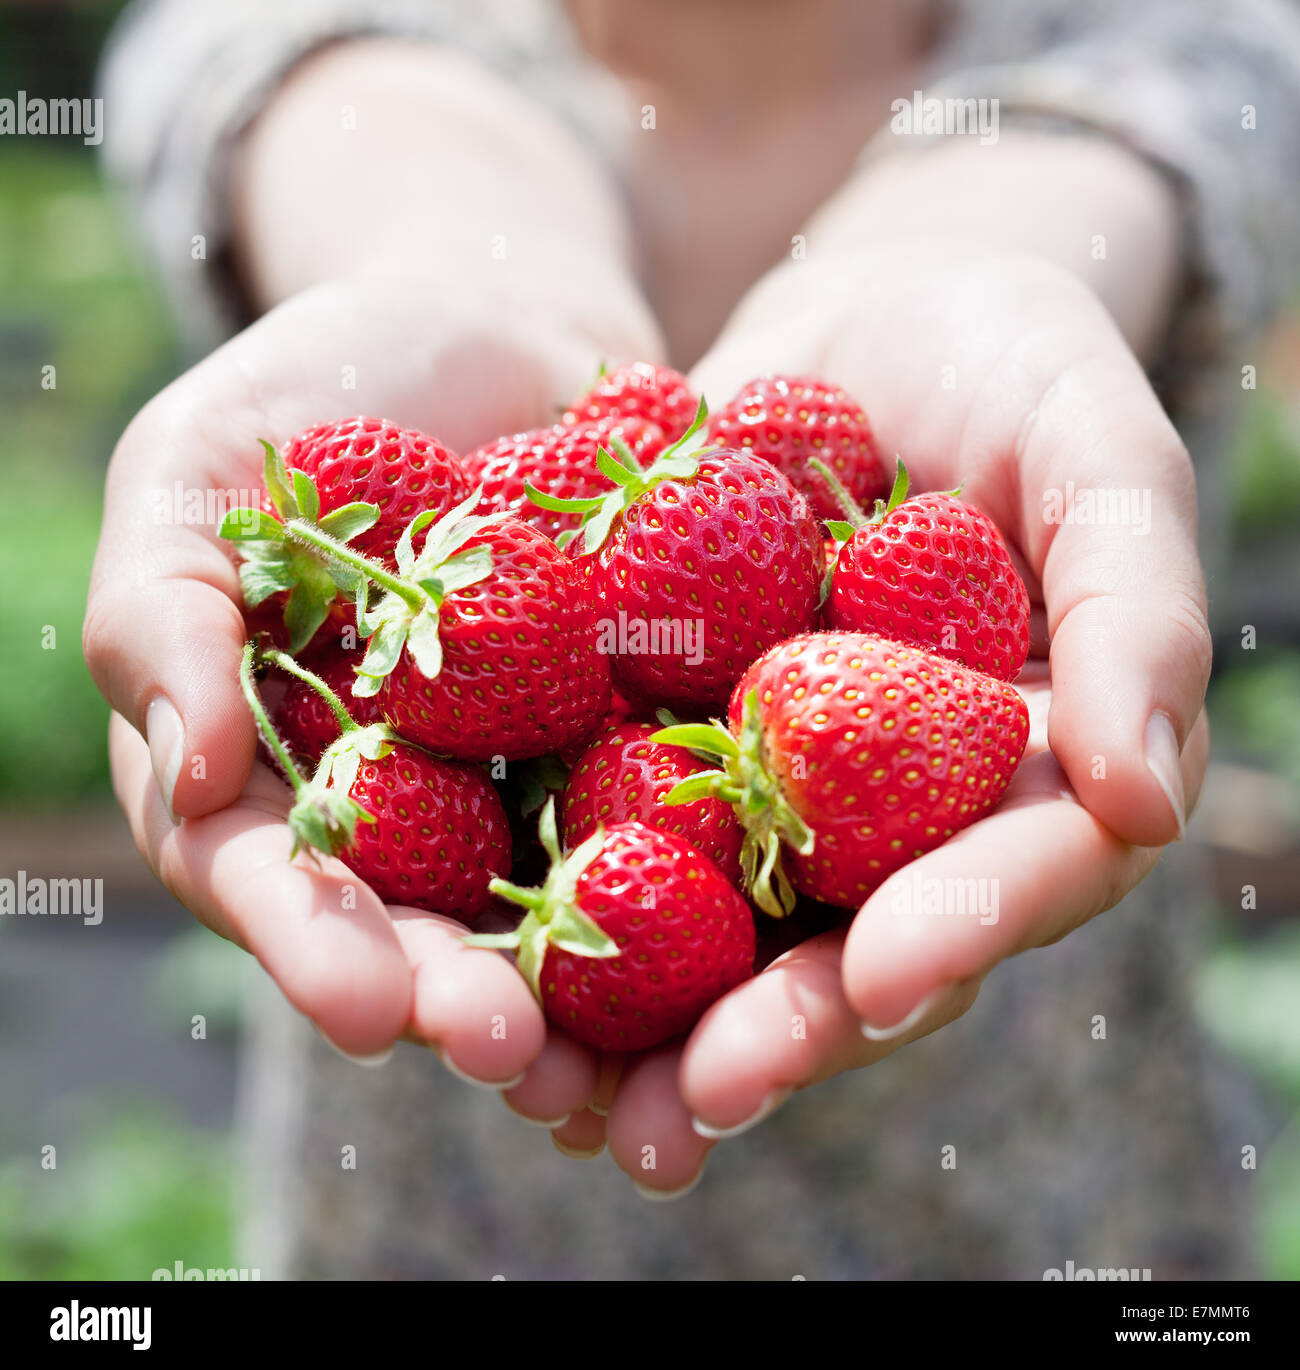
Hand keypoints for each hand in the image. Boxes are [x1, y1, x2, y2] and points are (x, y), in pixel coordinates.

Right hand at [85, 273, 644, 1123]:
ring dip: (582, 992)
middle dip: (458, 996)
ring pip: (546, 903)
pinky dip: (699, 880)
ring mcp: (525, 772)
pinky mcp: (636, 731)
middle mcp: (404, 794)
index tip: (371, 1007)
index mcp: (277, 757)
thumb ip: (166, 611)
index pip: (274, 876)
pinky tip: (743, 949)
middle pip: (419, 923)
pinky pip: (668, 811)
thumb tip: (196, 770)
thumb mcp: (203, 465)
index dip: (314, 947)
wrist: (500, 319)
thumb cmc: (328, 381)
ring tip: (625, 1057)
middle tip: (513, 1055)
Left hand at [575, 245, 1210, 1193]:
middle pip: (837, 945)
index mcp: (1016, 775)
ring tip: (551, 1087)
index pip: (998, 882)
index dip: (949, 937)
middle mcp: (885, 808)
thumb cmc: (1020, 367)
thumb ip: (1139, 616)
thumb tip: (1144, 800)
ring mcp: (761, 778)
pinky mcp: (653, 727)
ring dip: (631, 1013)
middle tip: (691, 1106)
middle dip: (768, 1030)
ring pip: (705, 919)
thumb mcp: (1104, 456)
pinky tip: (470, 940)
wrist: (864, 313)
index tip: (878, 982)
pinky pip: (595, 808)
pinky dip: (537, 873)